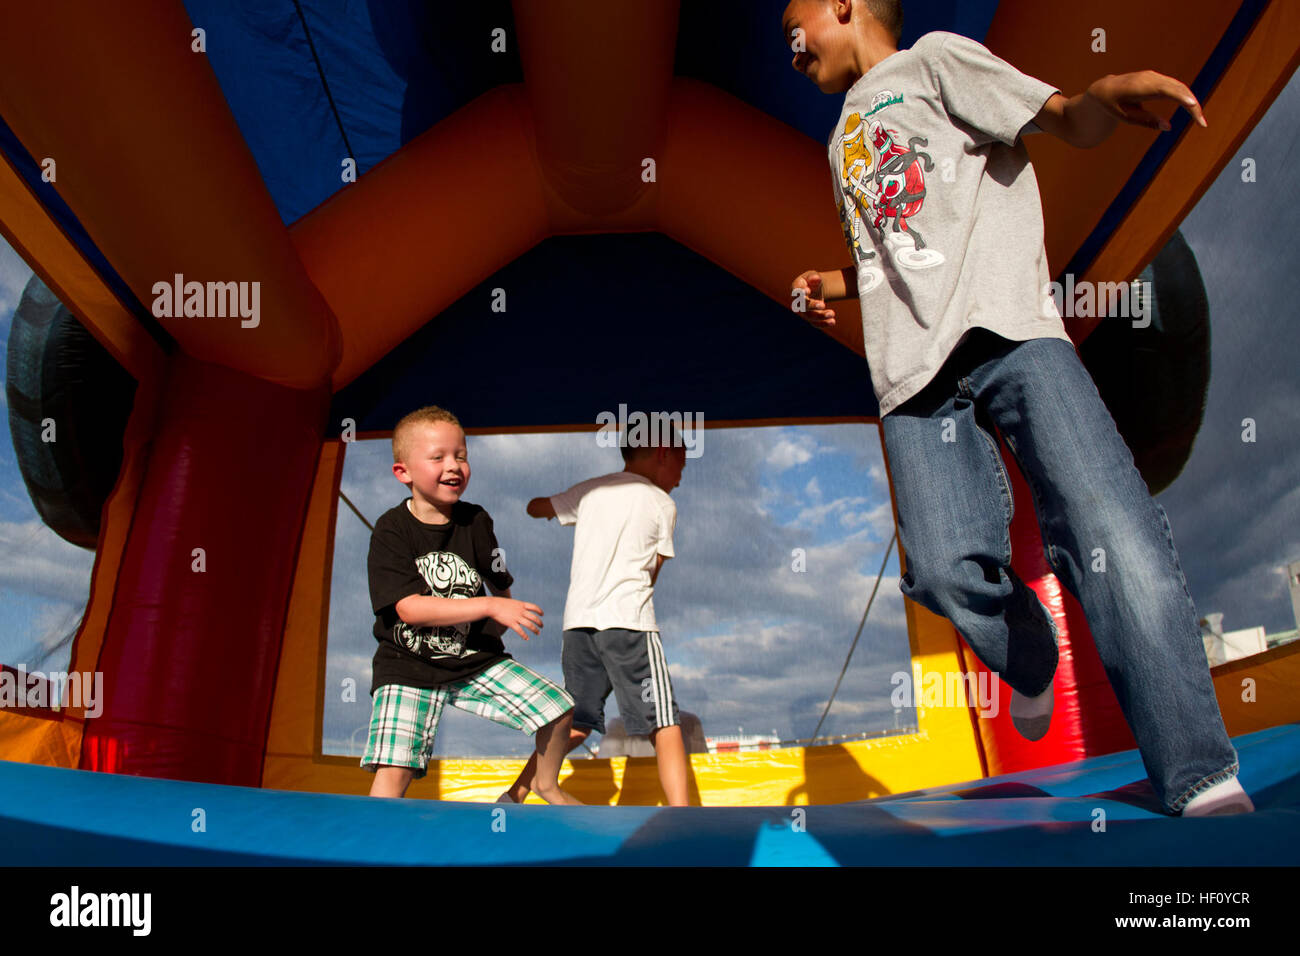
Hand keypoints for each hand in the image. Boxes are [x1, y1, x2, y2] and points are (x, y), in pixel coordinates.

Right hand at [488, 596, 542, 640]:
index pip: (534, 607)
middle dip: (539, 622)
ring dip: (535, 630)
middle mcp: (521, 611)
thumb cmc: (499, 603)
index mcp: (521, 604)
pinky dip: (524, 635)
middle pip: (534, 617)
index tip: (542, 614)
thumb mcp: (511, 602)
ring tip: (538, 633)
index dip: (539, 611)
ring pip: (529, 625)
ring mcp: (517, 617)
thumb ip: (516, 606)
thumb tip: (517, 610)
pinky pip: (520, 631)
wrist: (492, 605)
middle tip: (541, 626)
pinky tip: (526, 638)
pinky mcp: (511, 623)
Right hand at [791, 269, 835, 326]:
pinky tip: (832, 322)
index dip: (800, 292)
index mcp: (796, 289)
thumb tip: (816, 278)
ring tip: (832, 313)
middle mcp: (797, 302)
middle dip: (812, 306)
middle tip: (823, 305)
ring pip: (810, 316)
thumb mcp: (813, 275)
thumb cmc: (812, 280)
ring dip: (821, 316)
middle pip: (802, 306)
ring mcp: (804, 312)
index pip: (796, 292)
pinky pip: (816, 323)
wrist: (815, 289)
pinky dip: (824, 323)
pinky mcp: (811, 318)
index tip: (807, 290)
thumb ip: (814, 276)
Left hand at [1085, 71, 1205, 131]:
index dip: (1181, 97)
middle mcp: (1150, 78)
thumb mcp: (1125, 117)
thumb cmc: (1112, 105)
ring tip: (1200, 120)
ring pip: (1179, 87)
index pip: (1166, 91)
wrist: (1104, 89)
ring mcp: (1155, 77)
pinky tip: (1193, 109)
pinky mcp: (1158, 79)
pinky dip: (1185, 98)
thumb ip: (1146, 121)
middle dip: (1192, 105)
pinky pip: (1175, 87)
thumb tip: (1168, 127)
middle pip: (1178, 89)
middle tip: (1202, 123)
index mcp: (1139, 87)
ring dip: (1192, 102)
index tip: (1194, 106)